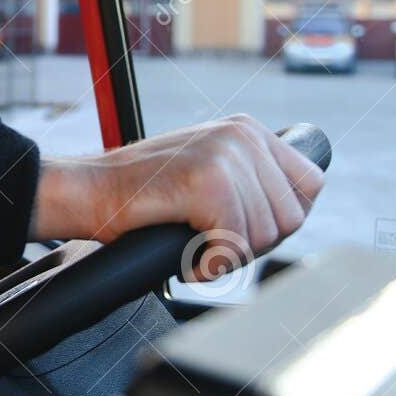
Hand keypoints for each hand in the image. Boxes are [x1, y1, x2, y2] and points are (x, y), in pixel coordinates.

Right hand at [29, 115, 325, 280]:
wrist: (86, 192)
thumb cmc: (139, 194)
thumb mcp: (205, 170)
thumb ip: (249, 180)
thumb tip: (294, 212)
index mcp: (247, 129)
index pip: (310, 184)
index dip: (281, 221)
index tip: (243, 233)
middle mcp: (242, 135)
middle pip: (290, 218)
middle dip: (252, 245)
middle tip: (210, 244)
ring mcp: (225, 156)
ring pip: (264, 236)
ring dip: (228, 257)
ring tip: (193, 247)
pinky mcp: (206, 183)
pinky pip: (234, 245)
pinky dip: (210, 265)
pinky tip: (187, 259)